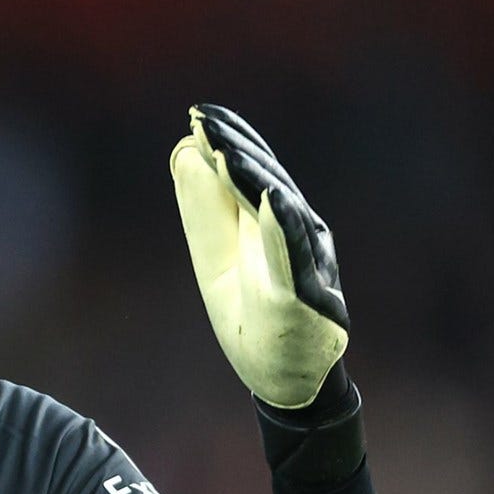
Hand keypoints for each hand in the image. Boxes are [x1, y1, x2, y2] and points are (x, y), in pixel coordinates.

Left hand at [169, 104, 348, 409]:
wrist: (286, 380)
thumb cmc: (254, 319)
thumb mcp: (216, 260)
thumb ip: (205, 211)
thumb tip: (185, 152)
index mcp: (271, 225)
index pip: (251, 174)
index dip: (229, 142)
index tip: (200, 113)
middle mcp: (297, 236)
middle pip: (266, 184)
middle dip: (235, 149)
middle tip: (203, 118)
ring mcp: (307, 266)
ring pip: (281, 214)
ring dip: (253, 178)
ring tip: (225, 149)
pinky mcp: (308, 300)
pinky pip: (297, 259)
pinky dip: (285, 228)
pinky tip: (270, 199)